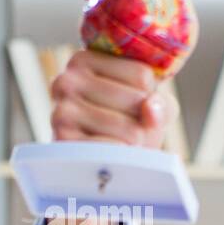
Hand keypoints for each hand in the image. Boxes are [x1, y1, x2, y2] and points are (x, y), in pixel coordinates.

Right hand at [49, 48, 175, 148]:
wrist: (108, 164)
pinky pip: (115, 149)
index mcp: (84, 60)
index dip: (148, 96)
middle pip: (137, 100)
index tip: (133, 104)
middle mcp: (66, 81)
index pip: (143, 76)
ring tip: (121, 141)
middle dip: (142, 121)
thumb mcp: (153, 105)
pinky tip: (111, 155)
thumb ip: (161, 103)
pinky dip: (123, 157)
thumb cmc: (130, 126)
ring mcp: (62, 111)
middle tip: (126, 128)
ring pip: (131, 129)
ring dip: (135, 141)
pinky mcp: (64, 141)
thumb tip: (150, 108)